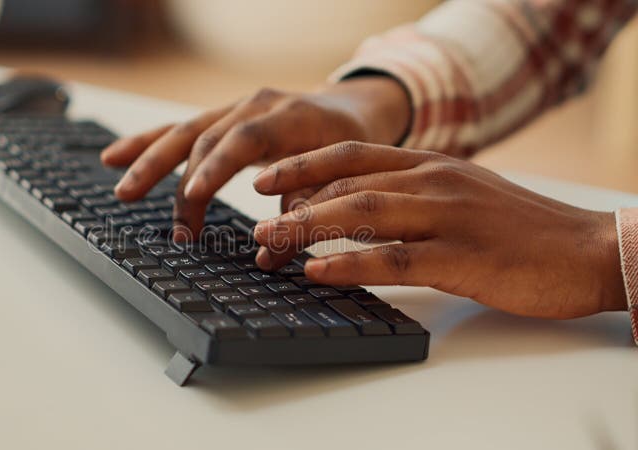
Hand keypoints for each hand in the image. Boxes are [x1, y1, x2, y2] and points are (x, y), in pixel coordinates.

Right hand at [100, 77, 410, 239]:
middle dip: (176, 178)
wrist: (351, 109)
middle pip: (205, 136)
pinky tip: (114, 158)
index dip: (215, 167)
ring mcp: (235, 109)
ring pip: (184, 131)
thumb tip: (268, 258)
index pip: (244, 138)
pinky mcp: (221, 119)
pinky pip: (179, 130)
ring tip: (121, 190)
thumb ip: (306, 214)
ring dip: (149, 161)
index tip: (192, 197)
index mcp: (291, 116)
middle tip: (162, 221)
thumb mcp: (341, 179)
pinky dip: (146, 144)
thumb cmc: (348, 147)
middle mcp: (256, 106)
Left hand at [251, 142, 625, 318]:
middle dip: (294, 204)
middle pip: (347, 184)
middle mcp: (433, 181)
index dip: (302, 165)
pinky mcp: (463, 256)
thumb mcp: (459, 195)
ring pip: (363, 213)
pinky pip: (395, 258)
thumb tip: (350, 212)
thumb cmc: (518, 228)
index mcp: (430, 165)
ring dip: (309, 228)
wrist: (586, 250)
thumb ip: (410, 196)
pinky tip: (318, 270)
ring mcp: (448, 215)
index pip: (351, 155)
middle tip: (256, 226)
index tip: (263, 178)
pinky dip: (351, 262)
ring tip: (270, 243)